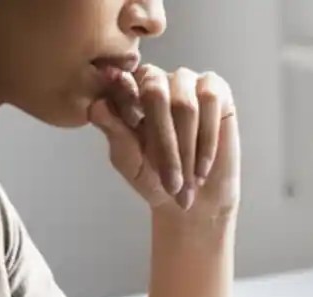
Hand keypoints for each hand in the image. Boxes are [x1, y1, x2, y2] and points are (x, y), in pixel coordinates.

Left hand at [88, 65, 239, 216]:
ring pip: (185, 104)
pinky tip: (203, 167)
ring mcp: (186, 82)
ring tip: (188, 181)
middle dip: (164, 141)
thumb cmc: (157, 179)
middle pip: (155, 93)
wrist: (194, 200)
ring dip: (187, 149)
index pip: (122, 85)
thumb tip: (96, 106)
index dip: (128, 106)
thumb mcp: (129, 160)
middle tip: (170, 181)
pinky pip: (211, 102)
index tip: (135, 130)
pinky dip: (207, 140)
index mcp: (127, 92)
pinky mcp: (215, 90)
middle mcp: (156, 80)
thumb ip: (114, 132)